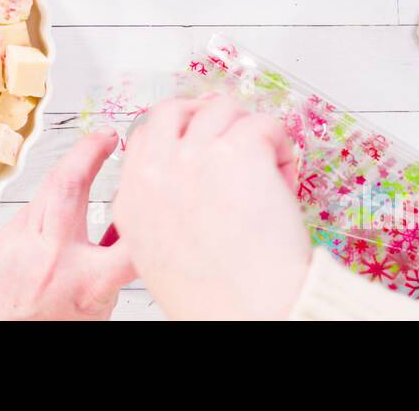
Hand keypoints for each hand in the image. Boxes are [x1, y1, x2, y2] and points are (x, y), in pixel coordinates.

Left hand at [0, 129, 134, 319]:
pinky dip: (54, 194)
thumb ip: (114, 262)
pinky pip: (34, 203)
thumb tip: (132, 221)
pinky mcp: (5, 236)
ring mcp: (24, 244)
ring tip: (91, 149)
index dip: (148, 211)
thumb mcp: (99, 304)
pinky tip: (64, 191)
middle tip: (106, 136)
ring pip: (48, 186)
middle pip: (69, 187)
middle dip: (89, 151)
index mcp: (88, 282)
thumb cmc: (52, 323)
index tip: (156, 187)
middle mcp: (54, 259)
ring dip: (72, 162)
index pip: (131, 241)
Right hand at [111, 97, 310, 319]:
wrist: (248, 311)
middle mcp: (158, 170)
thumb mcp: (155, 256)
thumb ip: (158, 212)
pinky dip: (280, 142)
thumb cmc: (215, 298)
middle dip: (203, 114)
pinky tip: (284, 168)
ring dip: (246, 128)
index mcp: (134, 198)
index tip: (197, 139)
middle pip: (173, 110)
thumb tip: (184, 190)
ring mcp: (196, 155)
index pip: (143, 137)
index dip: (175, 132)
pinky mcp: (239, 149)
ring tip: (266, 159)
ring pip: (220, 107)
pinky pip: (263, 122)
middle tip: (231, 128)